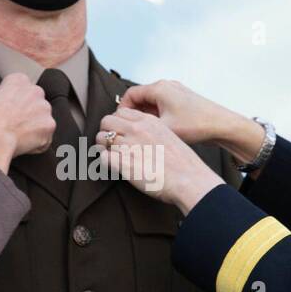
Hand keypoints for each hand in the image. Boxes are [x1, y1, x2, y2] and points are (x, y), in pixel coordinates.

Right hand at [0, 73, 54, 173]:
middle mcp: (35, 91)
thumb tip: (1, 107)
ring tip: (18, 137)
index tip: (11, 110)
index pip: (23, 88)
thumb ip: (2, 99)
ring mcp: (44, 109)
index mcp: (18, 80)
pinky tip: (23, 145)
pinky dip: (38, 143)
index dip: (16, 101)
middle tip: (15, 125)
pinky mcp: (49, 126)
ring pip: (42, 120)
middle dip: (29, 114)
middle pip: (36, 103)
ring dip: (34, 128)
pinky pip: (46, 137)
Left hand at [98, 108, 223, 213]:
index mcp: (149, 121)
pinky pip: (102, 157)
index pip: (121, 112)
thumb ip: (152, 132)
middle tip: (110, 144)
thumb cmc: (184, 164)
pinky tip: (113, 167)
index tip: (119, 131)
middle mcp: (137, 129)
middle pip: (106, 121)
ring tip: (110, 156)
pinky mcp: (123, 162)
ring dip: (102, 147)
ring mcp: (129, 145)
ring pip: (100, 139)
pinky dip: (104, 163)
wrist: (189, 180)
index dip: (117, 122)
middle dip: (105, 132)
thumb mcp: (170, 136)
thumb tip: (141, 138)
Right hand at [119, 80, 262, 164]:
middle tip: (129, 130)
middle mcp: (167, 86)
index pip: (130, 94)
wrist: (222, 125)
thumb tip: (124, 134)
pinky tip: (159, 130)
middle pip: (140, 97)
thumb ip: (141, 129)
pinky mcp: (183, 100)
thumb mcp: (164, 129)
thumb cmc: (196, 125)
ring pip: (151, 102)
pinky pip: (162, 105)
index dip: (122, 110)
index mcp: (159, 88)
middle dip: (133, 114)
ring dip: (145, 116)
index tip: (120, 125)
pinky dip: (157, 115)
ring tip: (144, 132)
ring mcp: (176, 92)